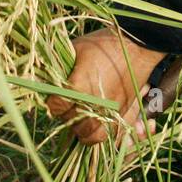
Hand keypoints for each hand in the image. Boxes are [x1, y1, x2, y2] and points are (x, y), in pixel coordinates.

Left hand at [46, 27, 181, 146]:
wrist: (136, 45)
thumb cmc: (103, 44)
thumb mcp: (75, 49)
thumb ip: (60, 68)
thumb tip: (45, 78)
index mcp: (78, 87)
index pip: (55, 107)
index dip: (52, 102)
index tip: (55, 96)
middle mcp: (94, 104)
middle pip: (70, 123)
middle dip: (66, 115)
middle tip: (67, 105)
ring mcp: (110, 112)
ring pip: (90, 136)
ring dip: (82, 130)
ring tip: (80, 119)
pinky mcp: (124, 114)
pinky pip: (111, 136)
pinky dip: (101, 136)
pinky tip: (95, 127)